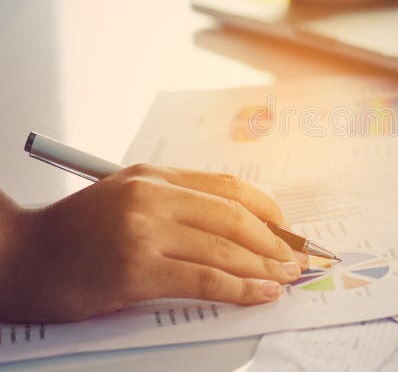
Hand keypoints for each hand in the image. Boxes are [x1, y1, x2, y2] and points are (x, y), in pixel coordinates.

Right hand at [0, 164, 307, 322]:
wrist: (20, 258)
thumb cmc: (75, 236)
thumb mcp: (128, 201)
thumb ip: (177, 205)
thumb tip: (238, 227)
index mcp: (154, 176)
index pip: (228, 186)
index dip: (266, 209)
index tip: (287, 229)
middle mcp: (152, 195)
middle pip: (234, 216)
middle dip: (274, 240)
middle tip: (298, 257)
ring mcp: (143, 229)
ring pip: (224, 247)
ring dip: (265, 266)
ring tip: (287, 277)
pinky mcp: (136, 267)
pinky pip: (204, 277)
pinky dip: (240, 288)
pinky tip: (260, 293)